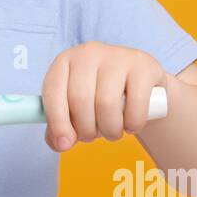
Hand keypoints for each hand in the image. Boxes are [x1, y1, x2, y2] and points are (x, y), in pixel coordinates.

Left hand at [41, 41, 166, 151]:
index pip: (53, 90)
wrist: (142, 88)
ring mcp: (117, 56)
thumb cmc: (101, 100)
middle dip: (86, 129)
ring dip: (109, 129)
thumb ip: (60, 128)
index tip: (65, 143)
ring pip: (106, 103)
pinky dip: (133, 123)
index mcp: (64, 62)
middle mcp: (88, 53)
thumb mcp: (76, 111)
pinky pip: (135, 103)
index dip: (57, 121)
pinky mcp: (143, 66)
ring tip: (113, 131)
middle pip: (79, 99)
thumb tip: (60, 143)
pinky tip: (131, 124)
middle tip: (93, 136)